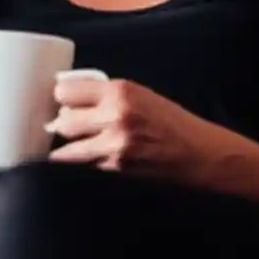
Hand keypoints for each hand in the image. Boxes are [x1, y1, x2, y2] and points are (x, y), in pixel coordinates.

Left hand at [46, 77, 226, 184]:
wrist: (197, 152)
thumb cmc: (169, 120)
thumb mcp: (139, 93)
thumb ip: (106, 94)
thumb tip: (70, 98)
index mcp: (119, 91)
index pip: (65, 91)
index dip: (61, 97)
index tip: (61, 100)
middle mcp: (114, 116)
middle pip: (63, 120)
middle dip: (61, 123)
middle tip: (64, 123)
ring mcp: (114, 144)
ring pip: (68, 148)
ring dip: (66, 146)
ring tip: (69, 143)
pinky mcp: (116, 167)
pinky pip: (84, 164)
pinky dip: (81, 161)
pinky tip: (85, 157)